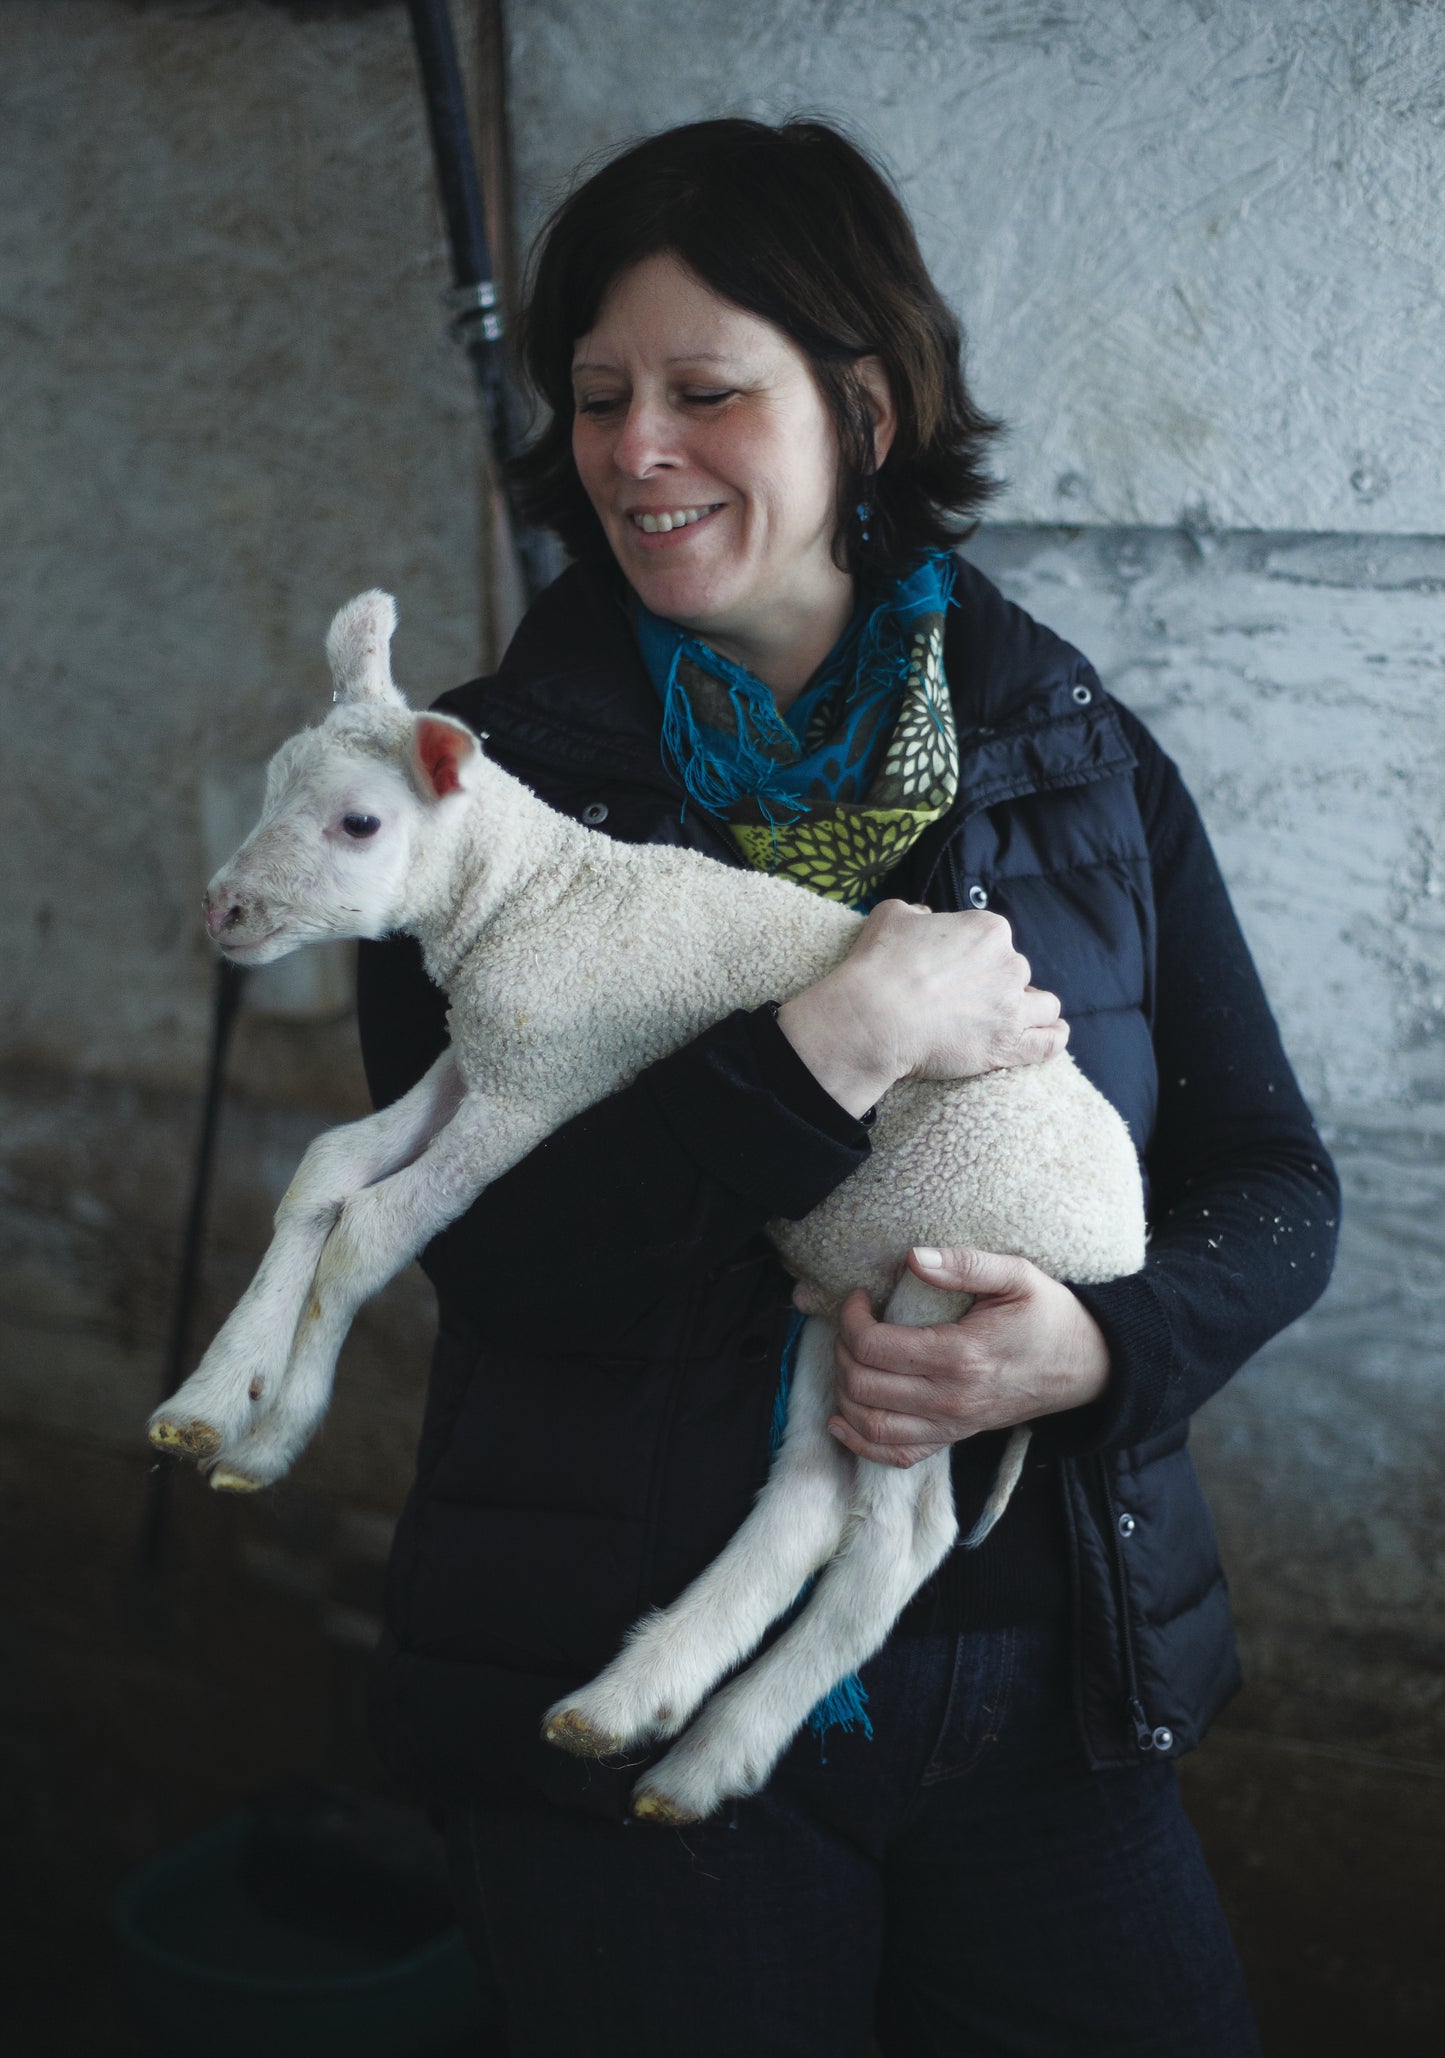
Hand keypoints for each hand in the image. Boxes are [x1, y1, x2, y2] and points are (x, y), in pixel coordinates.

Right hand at [776, 900, 1066, 1117]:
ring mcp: (1013, 1007)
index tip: (958, 972)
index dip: (978, 956)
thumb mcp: (891, 915)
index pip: (996, 940)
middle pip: (1017, 972)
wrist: (873, 1017)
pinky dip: (1053, 1038)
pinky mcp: (1010, 1044)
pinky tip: (1050, 1036)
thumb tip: (926, 916)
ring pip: (1044, 1005)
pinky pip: (1050, 1042)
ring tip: (1011, 1019)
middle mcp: (1009, 964)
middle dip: (999, 984)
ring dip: (1031, 1009)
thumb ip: (916, 912)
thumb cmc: (879, 965)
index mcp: (988, 929)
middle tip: (969, 1000)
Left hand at [825, 1245, 1112, 1467]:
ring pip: (870, 1425)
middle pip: (863, 1386)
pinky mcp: (954, 1438)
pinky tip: (843, 1420)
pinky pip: (896, 1456)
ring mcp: (951, 1425)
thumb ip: (965, 1264)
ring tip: (850, 1358)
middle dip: (842, 1350)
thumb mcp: (1018, 1276)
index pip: (876, 1347)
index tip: (859, 1297)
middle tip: (853, 1324)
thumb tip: (914, 1256)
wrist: (1086, 1366)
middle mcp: (950, 1399)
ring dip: (844, 1392)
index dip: (852, 1320)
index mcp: (961, 1355)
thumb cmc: (1049, 1316)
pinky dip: (861, 1442)